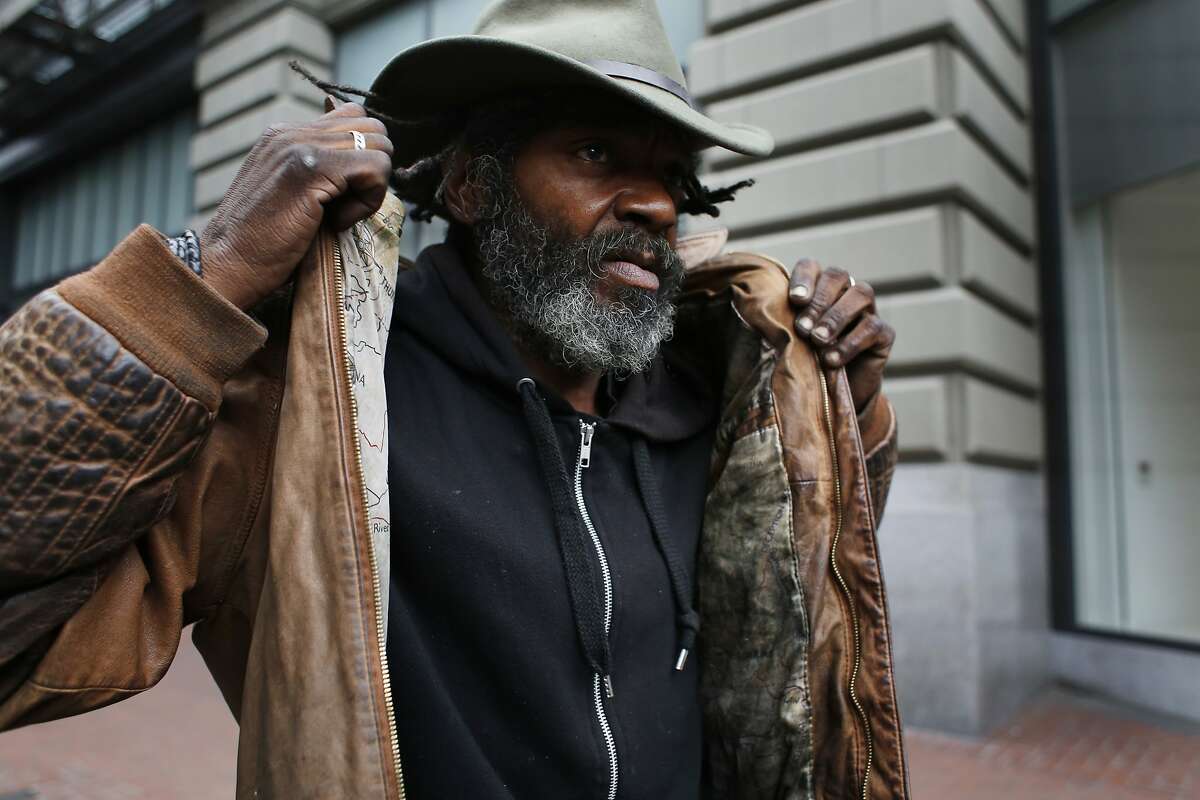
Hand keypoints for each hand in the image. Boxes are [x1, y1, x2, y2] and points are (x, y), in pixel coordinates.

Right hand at [199, 98, 393, 308]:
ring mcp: (300, 146)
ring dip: (371, 187)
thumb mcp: (290, 196)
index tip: (343, 195)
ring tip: (338, 215)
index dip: (364, 158)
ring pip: (378, 146)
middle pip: (372, 128)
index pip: (353, 118)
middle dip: (373, 170)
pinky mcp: (312, 168)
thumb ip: (319, 174)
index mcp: (285, 135)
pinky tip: (337, 221)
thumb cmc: (261, 244)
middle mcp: (292, 132)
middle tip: (346, 205)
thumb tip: (362, 172)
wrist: (227, 264)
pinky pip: (374, 169)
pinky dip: (368, 201)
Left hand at [788, 258, 894, 413]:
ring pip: (860, 294)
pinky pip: (872, 327)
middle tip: (803, 328)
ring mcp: (868, 311)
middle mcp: (845, 292)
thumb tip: (764, 317)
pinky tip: (832, 359)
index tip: (794, 300)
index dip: (804, 278)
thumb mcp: (790, 342)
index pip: (812, 266)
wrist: (833, 397)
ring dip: (836, 317)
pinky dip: (851, 342)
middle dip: (819, 300)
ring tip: (818, 340)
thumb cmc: (806, 363)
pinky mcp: (884, 333)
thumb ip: (780, 324)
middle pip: (837, 276)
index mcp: (818, 288)